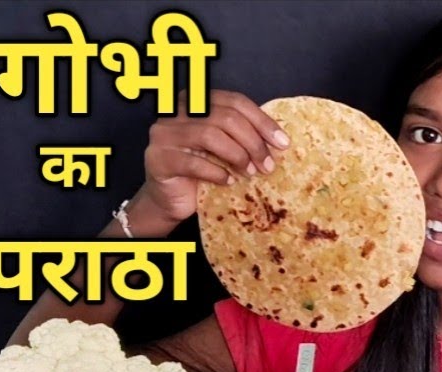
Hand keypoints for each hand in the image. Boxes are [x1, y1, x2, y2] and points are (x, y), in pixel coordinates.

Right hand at [133, 89, 289, 226]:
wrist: (171, 199)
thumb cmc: (202, 171)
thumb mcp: (225, 148)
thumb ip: (243, 136)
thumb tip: (280, 140)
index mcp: (196, 101)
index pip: (235, 101)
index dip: (262, 121)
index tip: (283, 143)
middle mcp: (177, 112)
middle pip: (225, 117)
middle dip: (253, 143)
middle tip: (268, 165)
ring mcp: (163, 134)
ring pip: (210, 135)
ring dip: (238, 156)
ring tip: (250, 172)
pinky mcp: (158, 159)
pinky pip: (194, 163)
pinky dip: (217, 173)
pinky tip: (228, 181)